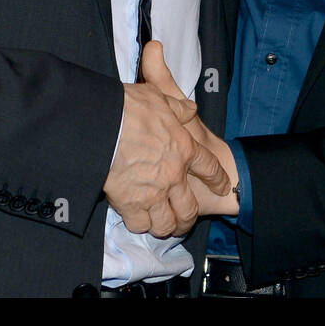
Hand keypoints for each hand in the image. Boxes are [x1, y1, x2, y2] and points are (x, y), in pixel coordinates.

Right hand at [103, 43, 229, 237]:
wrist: (101, 123)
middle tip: (184, 221)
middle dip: (188, 219)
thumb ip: (177, 108)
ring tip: (161, 226)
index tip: (223, 188)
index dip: (218, 180)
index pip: (210, 168)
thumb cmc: (130, 108)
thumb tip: (189, 109)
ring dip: (165, 226)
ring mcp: (153, 193)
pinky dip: (140, 224)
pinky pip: (140, 225)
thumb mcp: (160, 99)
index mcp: (184, 148)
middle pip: (189, 209)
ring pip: (167, 223)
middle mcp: (173, 175)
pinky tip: (137, 219)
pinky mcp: (130, 204)